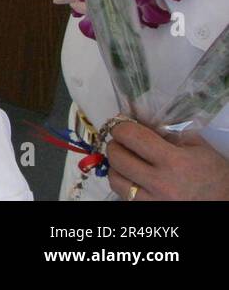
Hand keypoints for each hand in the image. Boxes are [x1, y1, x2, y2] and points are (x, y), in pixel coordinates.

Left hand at [107, 121, 228, 200]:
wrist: (225, 203)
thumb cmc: (215, 175)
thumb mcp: (198, 147)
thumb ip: (168, 133)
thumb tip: (140, 123)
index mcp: (174, 161)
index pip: (132, 137)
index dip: (121, 127)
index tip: (122, 124)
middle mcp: (160, 183)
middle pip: (117, 158)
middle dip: (116, 144)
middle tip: (122, 141)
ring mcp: (153, 201)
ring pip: (115, 179)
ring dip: (116, 165)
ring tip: (127, 160)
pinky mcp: (149, 210)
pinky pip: (124, 195)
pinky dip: (124, 182)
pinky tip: (134, 177)